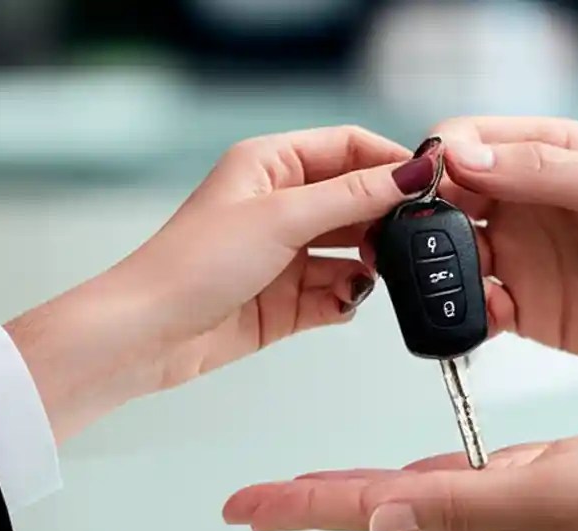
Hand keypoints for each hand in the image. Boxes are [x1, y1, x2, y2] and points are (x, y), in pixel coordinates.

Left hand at [5, 126, 438, 441]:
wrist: (148, 336)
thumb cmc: (191, 264)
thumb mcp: (282, 218)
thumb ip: (354, 196)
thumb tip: (411, 171)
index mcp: (270, 165)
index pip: (348, 147)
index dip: (390, 161)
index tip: (429, 182)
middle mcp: (279, 206)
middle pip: (356, 201)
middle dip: (384, 220)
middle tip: (412, 238)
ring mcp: (284, 255)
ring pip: (351, 251)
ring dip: (368, 264)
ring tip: (371, 273)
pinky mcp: (285, 301)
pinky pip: (336, 293)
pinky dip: (346, 298)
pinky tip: (342, 301)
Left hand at [223, 421, 577, 530]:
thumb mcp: (546, 490)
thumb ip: (462, 502)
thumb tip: (381, 514)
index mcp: (471, 511)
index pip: (363, 508)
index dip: (300, 505)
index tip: (244, 506)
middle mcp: (476, 507)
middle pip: (369, 502)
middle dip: (308, 499)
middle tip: (254, 500)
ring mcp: (501, 492)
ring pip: (402, 488)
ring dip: (349, 485)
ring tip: (305, 482)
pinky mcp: (528, 471)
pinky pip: (448, 468)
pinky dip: (410, 465)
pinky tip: (408, 466)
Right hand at [424, 116, 577, 412]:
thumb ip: (551, 172)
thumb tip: (465, 157)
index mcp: (556, 154)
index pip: (471, 142)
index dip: (438, 160)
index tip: (424, 187)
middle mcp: (533, 203)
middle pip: (448, 202)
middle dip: (419, 221)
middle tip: (408, 247)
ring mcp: (530, 258)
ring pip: (454, 259)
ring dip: (436, 273)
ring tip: (444, 288)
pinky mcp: (536, 311)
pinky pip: (481, 312)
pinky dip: (465, 318)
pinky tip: (481, 321)